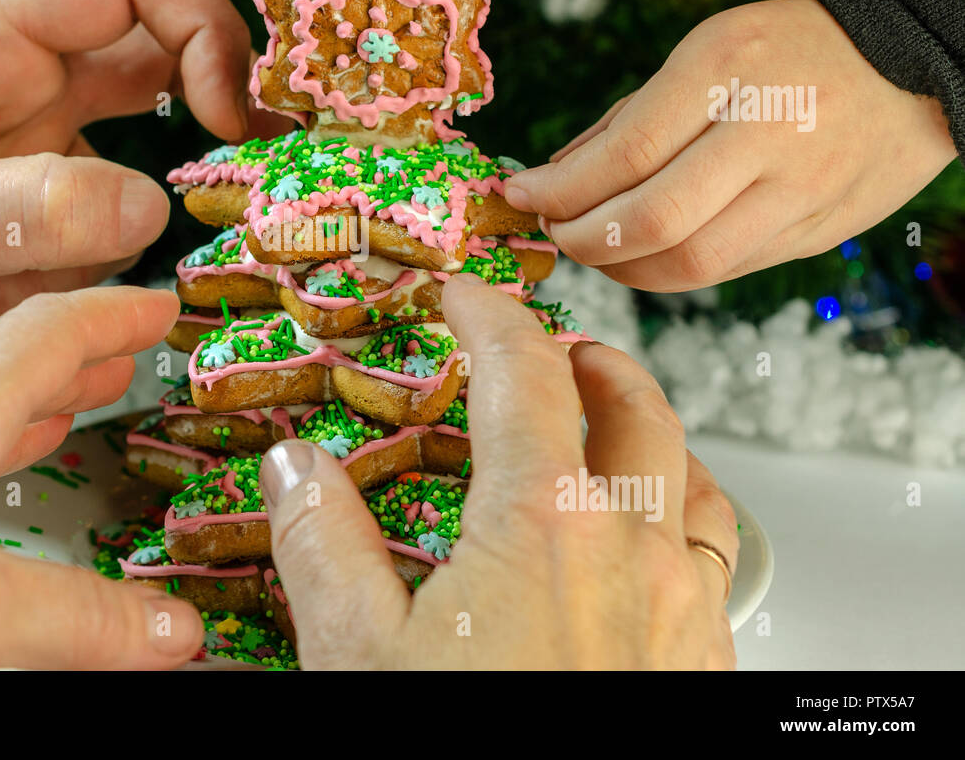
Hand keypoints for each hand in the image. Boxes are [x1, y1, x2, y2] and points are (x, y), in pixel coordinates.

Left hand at [0, 0, 284, 372]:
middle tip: (243, 179)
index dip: (204, 31)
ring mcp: (27, 157)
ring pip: (130, 181)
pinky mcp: (20, 225)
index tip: (228, 117)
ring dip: (97, 242)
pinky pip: (89, 250)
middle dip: (203, 119)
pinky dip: (58, 288)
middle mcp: (24, 84)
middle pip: (160, 66)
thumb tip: (155, 210)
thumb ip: (30, 211)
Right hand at [259, 273, 737, 668]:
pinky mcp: (705, 657)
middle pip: (631, 404)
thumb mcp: (358, 654)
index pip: (524, 372)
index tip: (466, 293)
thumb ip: (322, 543)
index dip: (490, 315)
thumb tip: (295, 469)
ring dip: (648, 427)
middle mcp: (631, 546)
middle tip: (553, 345)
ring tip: (614, 422)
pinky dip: (684, 506)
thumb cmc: (466, 744)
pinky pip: (713, 549)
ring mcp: (680, 602)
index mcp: (545, 520)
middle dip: (587, 358)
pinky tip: (657, 533)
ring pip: (688, 472)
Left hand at [502, 0, 956, 290]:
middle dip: (583, 237)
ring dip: (622, 269)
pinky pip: (730, 270)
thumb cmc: (787, 49)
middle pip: (653, 221)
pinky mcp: (821, 231)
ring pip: (692, 263)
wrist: (916, 57)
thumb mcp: (703, 51)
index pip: (625, 155)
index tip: (520, 193)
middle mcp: (767, 136)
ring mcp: (801, 192)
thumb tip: (556, 175)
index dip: (561, 189)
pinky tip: (644, 256)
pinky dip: (672, 271)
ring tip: (592, 248)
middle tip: (553, 229)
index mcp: (728, 73)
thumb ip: (630, 118)